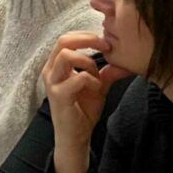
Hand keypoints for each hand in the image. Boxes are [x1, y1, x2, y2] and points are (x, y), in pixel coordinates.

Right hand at [43, 31, 129, 172]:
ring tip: (97, 75)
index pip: (66, 38)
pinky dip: (92, 80)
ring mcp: (52, 82)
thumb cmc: (82, 110)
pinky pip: (78, 78)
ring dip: (88, 62)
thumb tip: (122, 61)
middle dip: (88, 40)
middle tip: (106, 46)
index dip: (86, 36)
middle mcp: (50, 70)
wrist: (75, 136)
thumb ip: (106, 73)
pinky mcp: (59, 95)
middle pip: (63, 41)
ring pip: (66, 56)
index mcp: (56, 65)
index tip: (106, 42)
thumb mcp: (97, 86)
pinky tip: (97, 89)